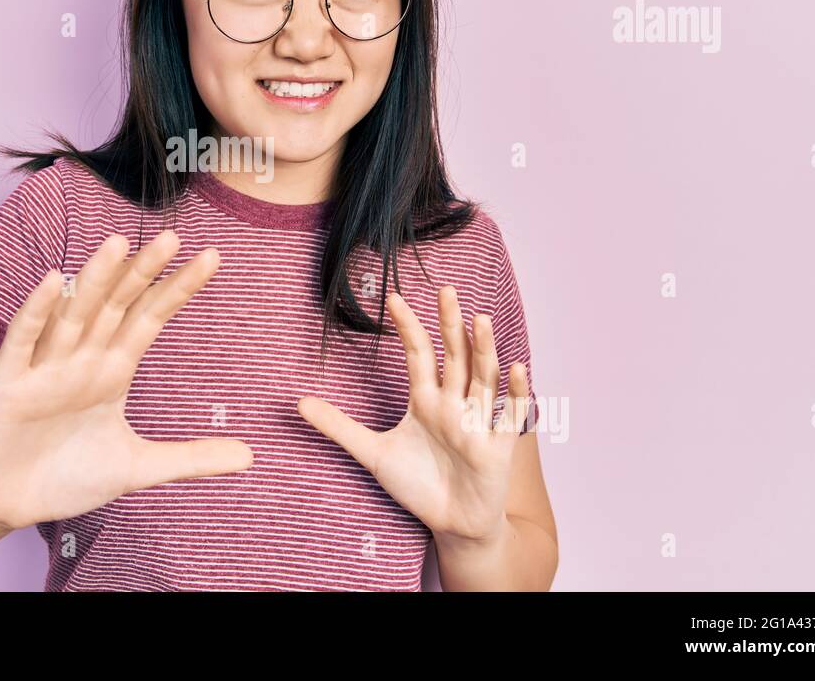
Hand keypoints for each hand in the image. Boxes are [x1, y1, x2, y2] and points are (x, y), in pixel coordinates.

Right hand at [0, 231, 253, 533]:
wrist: (4, 505)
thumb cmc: (65, 478)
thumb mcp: (136, 468)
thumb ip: (190, 459)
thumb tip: (250, 457)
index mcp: (112, 370)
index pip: (151, 318)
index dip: (178, 288)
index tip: (212, 257)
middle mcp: (82, 358)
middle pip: (118, 305)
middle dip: (143, 273)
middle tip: (173, 238)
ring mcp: (45, 366)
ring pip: (75, 312)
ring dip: (95, 279)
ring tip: (119, 244)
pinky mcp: (9, 382)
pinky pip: (25, 338)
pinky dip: (38, 310)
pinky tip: (54, 281)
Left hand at [297, 285, 529, 544]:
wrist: (451, 524)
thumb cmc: (418, 485)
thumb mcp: (373, 454)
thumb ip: (339, 427)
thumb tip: (298, 403)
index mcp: (426, 400)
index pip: (419, 355)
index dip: (408, 327)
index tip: (393, 298)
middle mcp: (454, 404)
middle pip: (454, 356)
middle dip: (451, 324)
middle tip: (447, 290)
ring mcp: (479, 422)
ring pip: (483, 377)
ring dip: (483, 349)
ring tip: (479, 319)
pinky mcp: (497, 447)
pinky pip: (510, 416)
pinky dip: (516, 392)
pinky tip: (514, 367)